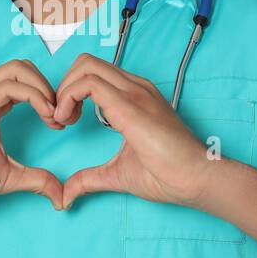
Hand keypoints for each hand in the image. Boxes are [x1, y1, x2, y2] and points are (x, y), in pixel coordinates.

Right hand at [0, 59, 66, 212]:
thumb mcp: (8, 176)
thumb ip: (36, 179)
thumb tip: (61, 195)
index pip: (23, 78)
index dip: (47, 95)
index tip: (60, 122)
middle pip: (23, 66)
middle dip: (49, 87)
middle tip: (61, 117)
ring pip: (18, 70)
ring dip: (44, 90)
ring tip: (54, 117)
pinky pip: (10, 88)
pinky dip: (35, 98)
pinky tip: (45, 117)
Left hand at [51, 52, 213, 210]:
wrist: (195, 178)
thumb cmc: (167, 175)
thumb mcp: (117, 173)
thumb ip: (90, 179)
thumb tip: (66, 195)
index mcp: (134, 96)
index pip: (94, 73)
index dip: (71, 92)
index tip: (65, 121)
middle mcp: (134, 87)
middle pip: (86, 62)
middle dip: (63, 86)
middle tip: (61, 119)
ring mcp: (134, 92)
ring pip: (86, 66)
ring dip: (64, 90)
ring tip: (63, 120)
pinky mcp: (130, 104)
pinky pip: (89, 82)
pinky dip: (68, 96)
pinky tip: (68, 121)